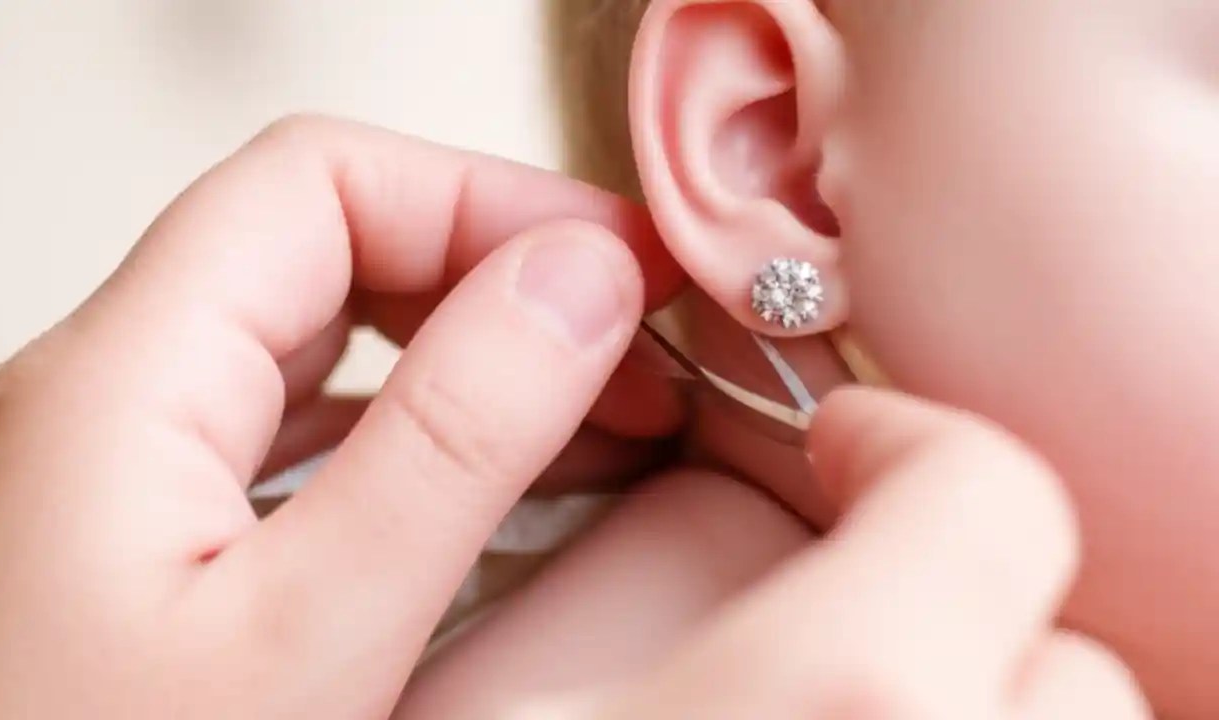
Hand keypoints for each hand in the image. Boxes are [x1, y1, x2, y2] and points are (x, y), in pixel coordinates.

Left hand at [0, 116, 682, 717]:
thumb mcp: (306, 648)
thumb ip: (453, 446)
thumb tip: (576, 287)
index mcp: (114, 388)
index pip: (321, 184)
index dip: (487, 200)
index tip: (619, 269)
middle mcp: (92, 402)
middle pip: (320, 244)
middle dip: (492, 272)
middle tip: (631, 346)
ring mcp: (106, 470)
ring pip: (311, 338)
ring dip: (463, 353)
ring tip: (601, 413)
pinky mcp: (126, 539)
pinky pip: (287, 431)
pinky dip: (407, 434)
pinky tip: (484, 488)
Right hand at [397, 390, 1150, 719]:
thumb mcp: (496, 684)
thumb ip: (603, 534)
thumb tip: (660, 418)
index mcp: (844, 703)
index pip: (993, 502)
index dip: (913, 446)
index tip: (843, 447)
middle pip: (1067, 658)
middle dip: (964, 604)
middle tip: (851, 598)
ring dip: (980, 697)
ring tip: (851, 693)